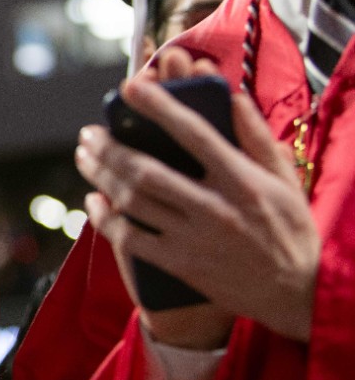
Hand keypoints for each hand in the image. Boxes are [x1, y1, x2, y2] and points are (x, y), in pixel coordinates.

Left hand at [77, 48, 317, 344]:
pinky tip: (93, 201)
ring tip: (85, 156)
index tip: (130, 86)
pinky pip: (130, 240)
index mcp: (243, 182)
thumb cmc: (289, 229)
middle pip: (147, 171)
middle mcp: (216, 209)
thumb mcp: (286, 180)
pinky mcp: (180, 264)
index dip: (160, 107)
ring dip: (101, 175)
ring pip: (133, 202)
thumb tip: (233, 97)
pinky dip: (105, 219)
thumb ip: (257, 138)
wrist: (294, 293)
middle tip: (88, 133)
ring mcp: (195, 239)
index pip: (195, 134)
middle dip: (110, 148)